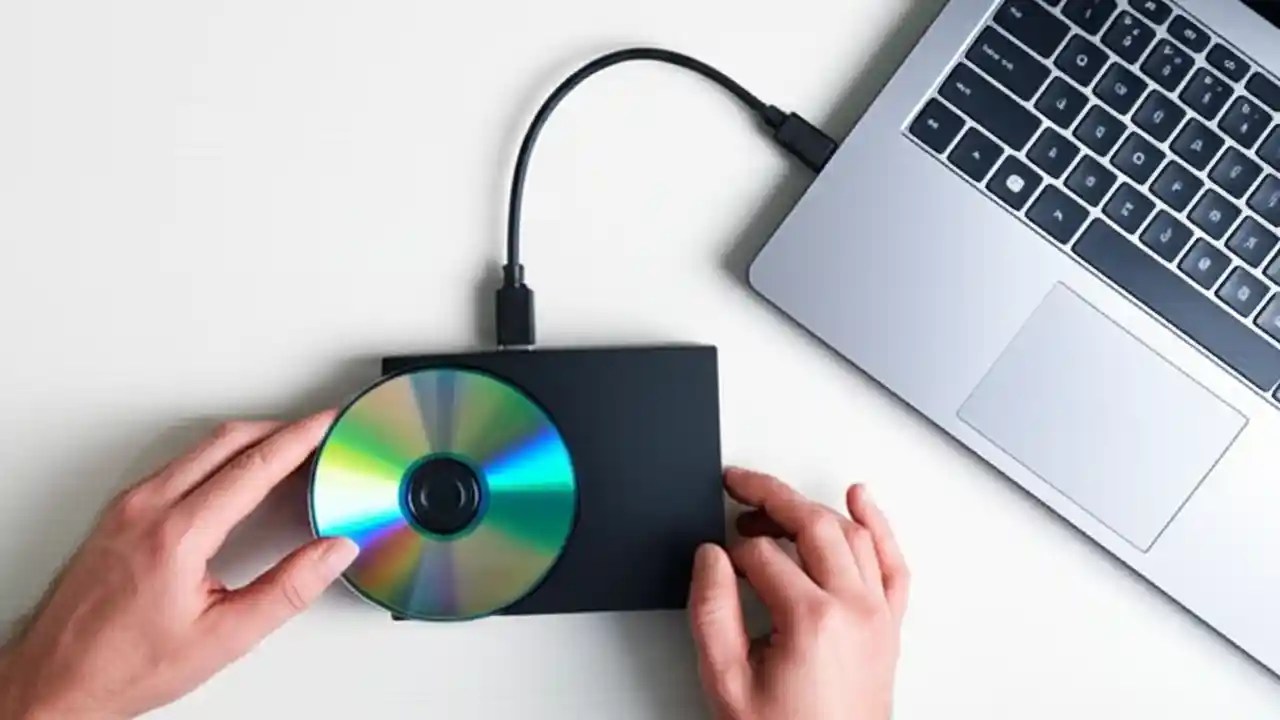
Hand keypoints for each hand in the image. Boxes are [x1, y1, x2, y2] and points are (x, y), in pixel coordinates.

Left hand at [0, 412, 357, 719]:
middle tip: (316, 433)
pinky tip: (236, 476)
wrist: (58, 680)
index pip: (254, 466)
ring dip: (248, 441)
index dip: (300, 438)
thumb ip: (288, 589)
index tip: (327, 425)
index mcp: (178, 535)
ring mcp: (128, 506)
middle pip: (227, 440)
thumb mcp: (225, 637)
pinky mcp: (119, 512)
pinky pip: (178, 464)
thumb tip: (333, 552)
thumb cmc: (126, 665)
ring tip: (285, 452)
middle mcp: (147, 508)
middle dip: (279, 429)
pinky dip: (218, 458)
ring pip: (200, 448)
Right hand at [689, 468, 909, 719]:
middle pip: (813, 525)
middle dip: (771, 497)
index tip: (715, 561)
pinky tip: (860, 501)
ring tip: (776, 506)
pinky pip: (893, 562)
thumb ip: (712, 611)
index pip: (762, 555)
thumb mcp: (726, 681)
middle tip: (739, 485)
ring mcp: (878, 616)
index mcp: (812, 620)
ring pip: (852, 534)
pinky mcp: (889, 627)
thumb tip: (710, 558)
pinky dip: (878, 525)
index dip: (730, 552)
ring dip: (813, 509)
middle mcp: (854, 609)